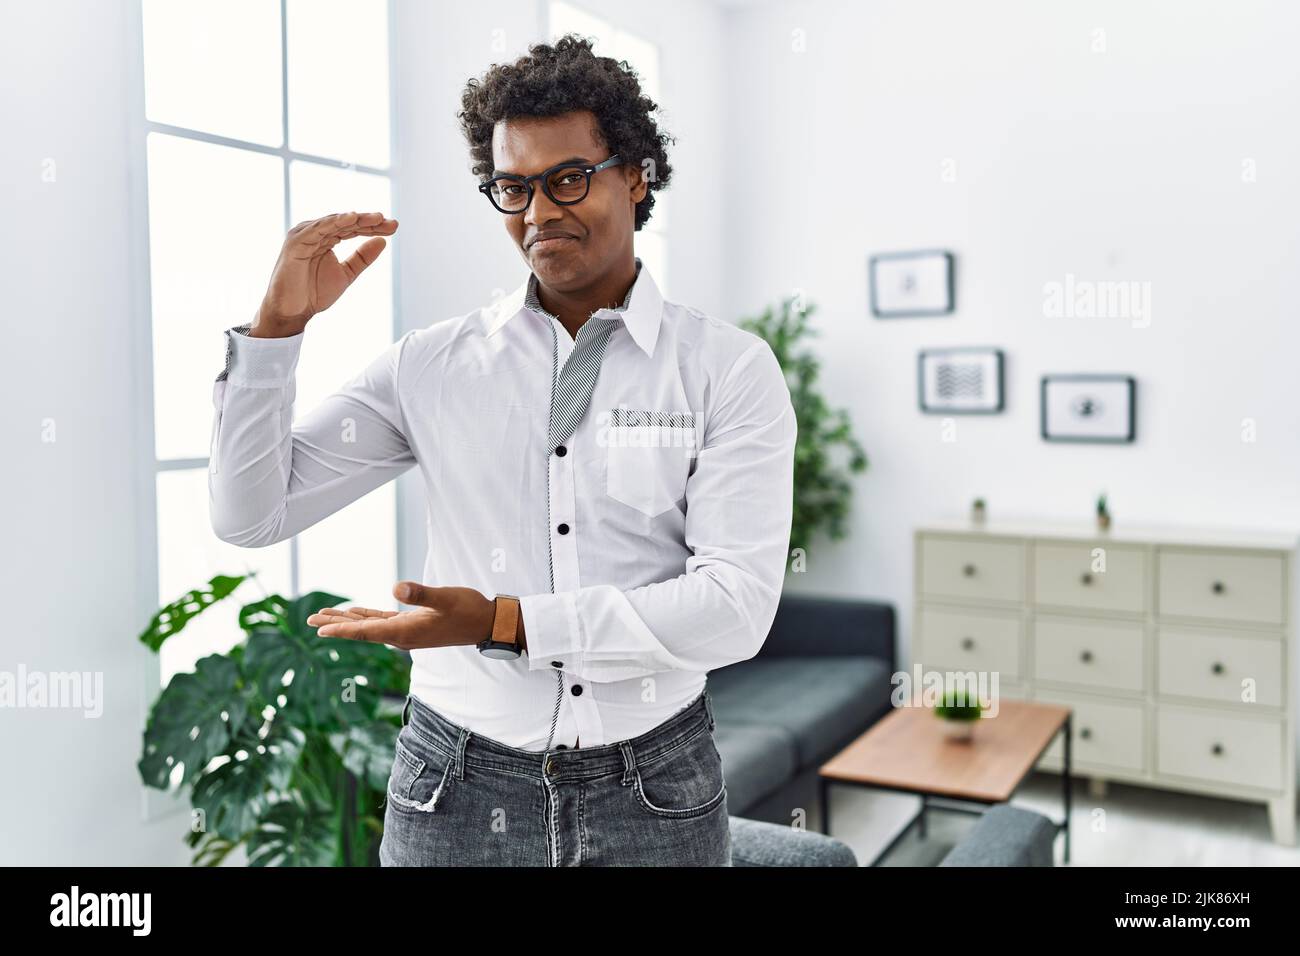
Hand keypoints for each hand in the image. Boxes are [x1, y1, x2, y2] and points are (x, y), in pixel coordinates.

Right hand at [251, 211, 398, 337]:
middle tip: (391, 222)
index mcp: (326, 239)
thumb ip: (362, 258)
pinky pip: (317, 229)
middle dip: (369, 221)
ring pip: (334, 222)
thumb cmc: (314, 293)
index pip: (353, 228)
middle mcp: (315, 233)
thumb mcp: (346, 273)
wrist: (293, 312)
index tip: (394, 227)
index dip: (373, 227)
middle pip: (346, 223)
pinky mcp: (295, 242)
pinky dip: (334, 222)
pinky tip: (351, 218)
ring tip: (376, 217)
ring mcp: (304, 236)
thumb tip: (383, 241)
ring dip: (355, 218)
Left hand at [306, 583, 493, 649]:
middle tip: (309, 620)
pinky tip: (355, 612)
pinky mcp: (412, 625)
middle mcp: (401, 635)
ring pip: (368, 626)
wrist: (487, 624)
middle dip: (335, 625)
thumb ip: (421, 594)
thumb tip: (396, 588)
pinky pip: (381, 621)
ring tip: (323, 617)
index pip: (365, 631)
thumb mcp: (445, 598)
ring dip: (346, 621)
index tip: (318, 630)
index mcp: (405, 632)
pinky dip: (365, 617)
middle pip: (361, 630)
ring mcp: (406, 631)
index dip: (341, 630)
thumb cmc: (468, 611)